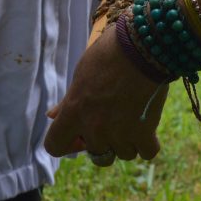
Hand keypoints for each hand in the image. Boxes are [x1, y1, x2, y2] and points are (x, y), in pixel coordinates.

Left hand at [44, 31, 168, 162]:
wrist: (141, 47)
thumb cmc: (108, 55)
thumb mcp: (81, 75)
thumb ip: (68, 102)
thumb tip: (52, 116)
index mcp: (73, 113)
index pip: (55, 146)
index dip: (66, 143)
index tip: (79, 134)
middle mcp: (94, 128)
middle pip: (97, 153)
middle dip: (105, 139)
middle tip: (115, 114)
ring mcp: (119, 133)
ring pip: (123, 153)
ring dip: (128, 140)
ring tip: (133, 114)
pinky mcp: (144, 132)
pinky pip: (146, 152)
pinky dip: (148, 142)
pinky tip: (148, 123)